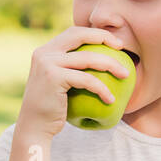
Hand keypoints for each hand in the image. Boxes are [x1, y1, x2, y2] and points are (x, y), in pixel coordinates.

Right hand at [15, 26, 130, 139]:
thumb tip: (101, 60)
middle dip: (104, 37)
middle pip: (80, 35)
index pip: (74, 32)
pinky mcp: (53, 77)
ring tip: (125, 75)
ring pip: (88, 58)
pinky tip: (111, 99)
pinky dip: (102, 88)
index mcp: (46, 51)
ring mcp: (47, 64)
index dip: (96, 33)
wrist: (34, 127)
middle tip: (122, 48)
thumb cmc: (52, 109)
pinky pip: (86, 79)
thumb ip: (70, 69)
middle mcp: (44, 53)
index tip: (115, 44)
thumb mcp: (59, 83)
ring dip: (111, 65)